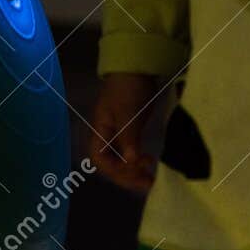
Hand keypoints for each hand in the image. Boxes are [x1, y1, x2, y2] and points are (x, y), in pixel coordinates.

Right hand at [90, 73, 161, 192]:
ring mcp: (118, 133)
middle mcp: (106, 135)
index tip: (134, 172)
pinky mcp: (130, 131)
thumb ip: (128, 138)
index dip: (115, 170)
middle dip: (127, 175)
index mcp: (100, 130)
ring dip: (134, 171)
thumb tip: (131, 162)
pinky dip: (138, 161)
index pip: (99, 159)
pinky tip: (148, 163)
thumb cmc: (129, 87)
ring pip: (122, 160)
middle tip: (147, 182)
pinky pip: (131, 152)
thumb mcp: (128, 113)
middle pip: (111, 163)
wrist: (138, 67)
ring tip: (150, 177)